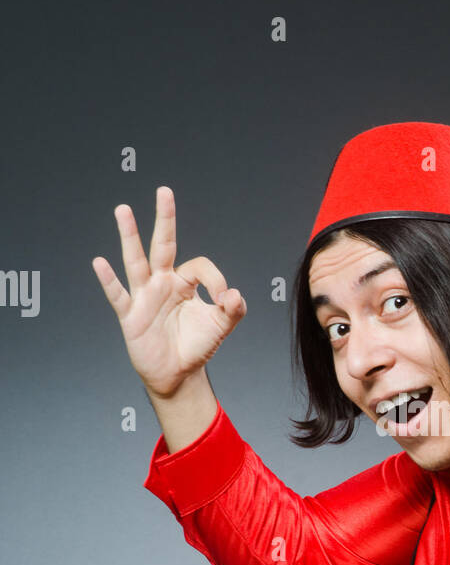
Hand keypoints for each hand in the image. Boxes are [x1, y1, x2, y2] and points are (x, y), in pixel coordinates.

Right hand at [92, 186, 246, 397]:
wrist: (178, 374)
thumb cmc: (197, 345)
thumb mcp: (221, 326)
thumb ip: (234, 310)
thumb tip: (234, 293)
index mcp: (184, 282)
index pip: (198, 265)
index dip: (215, 278)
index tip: (224, 299)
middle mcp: (162, 282)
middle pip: (163, 244)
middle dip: (165, 218)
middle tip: (165, 191)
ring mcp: (144, 296)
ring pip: (136, 260)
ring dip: (130, 235)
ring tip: (123, 209)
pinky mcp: (130, 316)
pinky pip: (118, 295)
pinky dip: (109, 280)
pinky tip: (100, 262)